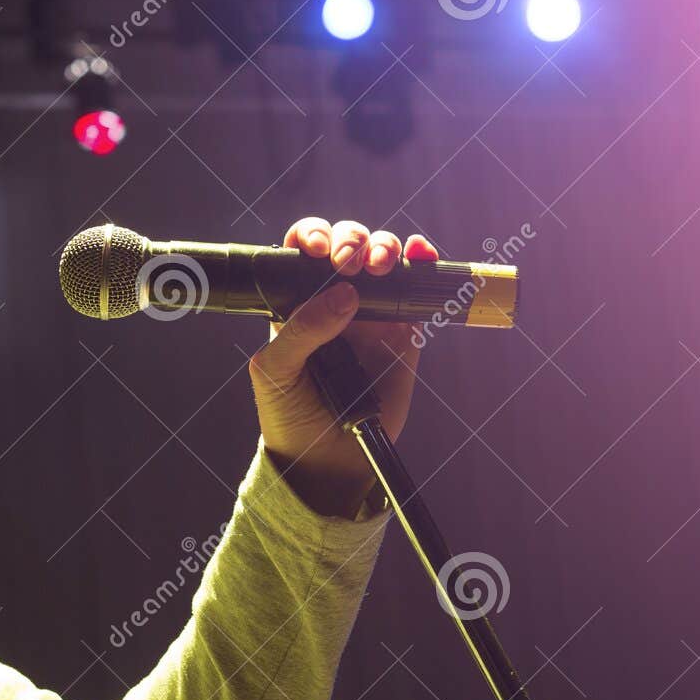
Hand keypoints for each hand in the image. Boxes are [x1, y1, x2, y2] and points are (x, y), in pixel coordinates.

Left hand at [248, 217, 439, 517]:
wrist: (327, 461)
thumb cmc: (289, 416)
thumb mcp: (276, 372)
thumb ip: (301, 331)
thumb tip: (345, 293)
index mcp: (296, 305)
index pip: (302, 255)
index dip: (313, 238)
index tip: (320, 250)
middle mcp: (334, 302)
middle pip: (348, 247)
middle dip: (353, 240)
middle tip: (352, 264)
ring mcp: (372, 315)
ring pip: (384, 260)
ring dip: (386, 247)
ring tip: (382, 265)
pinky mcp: (405, 332)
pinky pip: (417, 289)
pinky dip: (423, 263)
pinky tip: (420, 255)